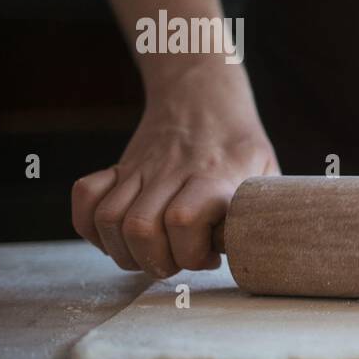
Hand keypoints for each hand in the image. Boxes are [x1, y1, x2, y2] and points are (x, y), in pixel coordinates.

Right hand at [72, 74, 277, 276]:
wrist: (204, 97)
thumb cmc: (242, 148)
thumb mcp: (269, 175)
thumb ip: (268, 212)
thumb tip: (273, 250)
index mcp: (214, 177)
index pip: (183, 220)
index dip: (192, 253)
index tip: (210, 257)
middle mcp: (173, 172)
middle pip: (140, 228)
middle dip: (156, 261)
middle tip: (177, 261)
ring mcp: (141, 169)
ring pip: (110, 219)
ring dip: (125, 252)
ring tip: (152, 254)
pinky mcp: (119, 168)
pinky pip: (85, 198)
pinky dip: (92, 228)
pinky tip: (119, 238)